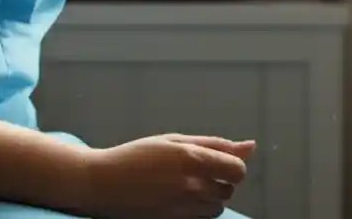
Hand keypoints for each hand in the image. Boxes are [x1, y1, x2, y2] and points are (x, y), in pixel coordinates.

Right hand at [82, 134, 255, 217]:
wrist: (101, 184)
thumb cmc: (136, 156)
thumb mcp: (175, 141)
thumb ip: (215, 144)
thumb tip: (251, 146)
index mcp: (192, 158)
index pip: (238, 169)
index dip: (232, 166)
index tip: (218, 163)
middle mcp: (190, 186)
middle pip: (228, 190)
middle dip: (219, 181)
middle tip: (193, 173)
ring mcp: (182, 208)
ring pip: (216, 208)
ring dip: (209, 198)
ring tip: (184, 187)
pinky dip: (196, 211)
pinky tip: (177, 201)